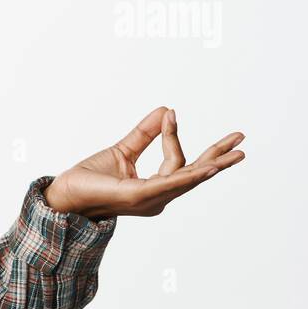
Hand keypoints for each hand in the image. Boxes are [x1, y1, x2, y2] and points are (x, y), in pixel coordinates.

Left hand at [43, 106, 244, 219]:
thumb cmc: (90, 179)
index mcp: (154, 188)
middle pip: (194, 174)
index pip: (177, 161)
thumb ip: (144, 133)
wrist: (65, 194)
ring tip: (233, 155)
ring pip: (186, 178)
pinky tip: (207, 168)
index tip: (170, 114)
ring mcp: (149, 199)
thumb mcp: (122, 151)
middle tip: (242, 141)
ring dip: (210, 165)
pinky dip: (188, 175)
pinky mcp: (138, 196)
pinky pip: (169, 183)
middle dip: (218, 157)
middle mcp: (157, 197)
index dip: (174, 136)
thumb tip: (166, 110)